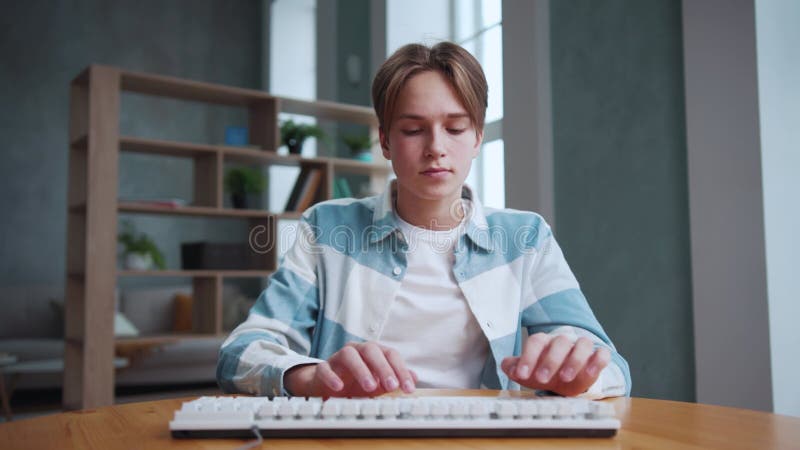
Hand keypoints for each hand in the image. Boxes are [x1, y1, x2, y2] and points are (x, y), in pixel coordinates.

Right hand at [284, 342, 416, 397]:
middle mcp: (357, 350)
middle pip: (371, 350)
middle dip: (383, 368)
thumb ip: (396, 378)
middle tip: (391, 386)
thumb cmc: (356, 381)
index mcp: (373, 352)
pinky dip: (332, 377)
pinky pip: (325, 368)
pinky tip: (340, 388)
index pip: (390, 355)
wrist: (327, 385)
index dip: (400, 370)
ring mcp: (338, 357)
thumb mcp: (379, 382)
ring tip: (370, 387)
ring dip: (361, 370)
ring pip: (349, 355)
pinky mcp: (322, 368)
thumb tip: (415, 377)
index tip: (408, 388)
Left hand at [501, 333, 609, 396]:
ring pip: (583, 344)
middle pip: (560, 342)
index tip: (521, 374)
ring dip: (575, 360)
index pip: (536, 342)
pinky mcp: (597, 357)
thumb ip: (515, 368)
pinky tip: (590, 373)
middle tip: (541, 378)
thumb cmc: (544, 373)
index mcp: (545, 342)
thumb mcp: (529, 372)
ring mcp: (582, 347)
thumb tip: (506, 365)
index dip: (528, 357)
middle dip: (550, 361)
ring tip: (565, 377)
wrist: (566, 380)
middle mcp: (563, 341)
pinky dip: (598, 361)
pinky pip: (602, 353)